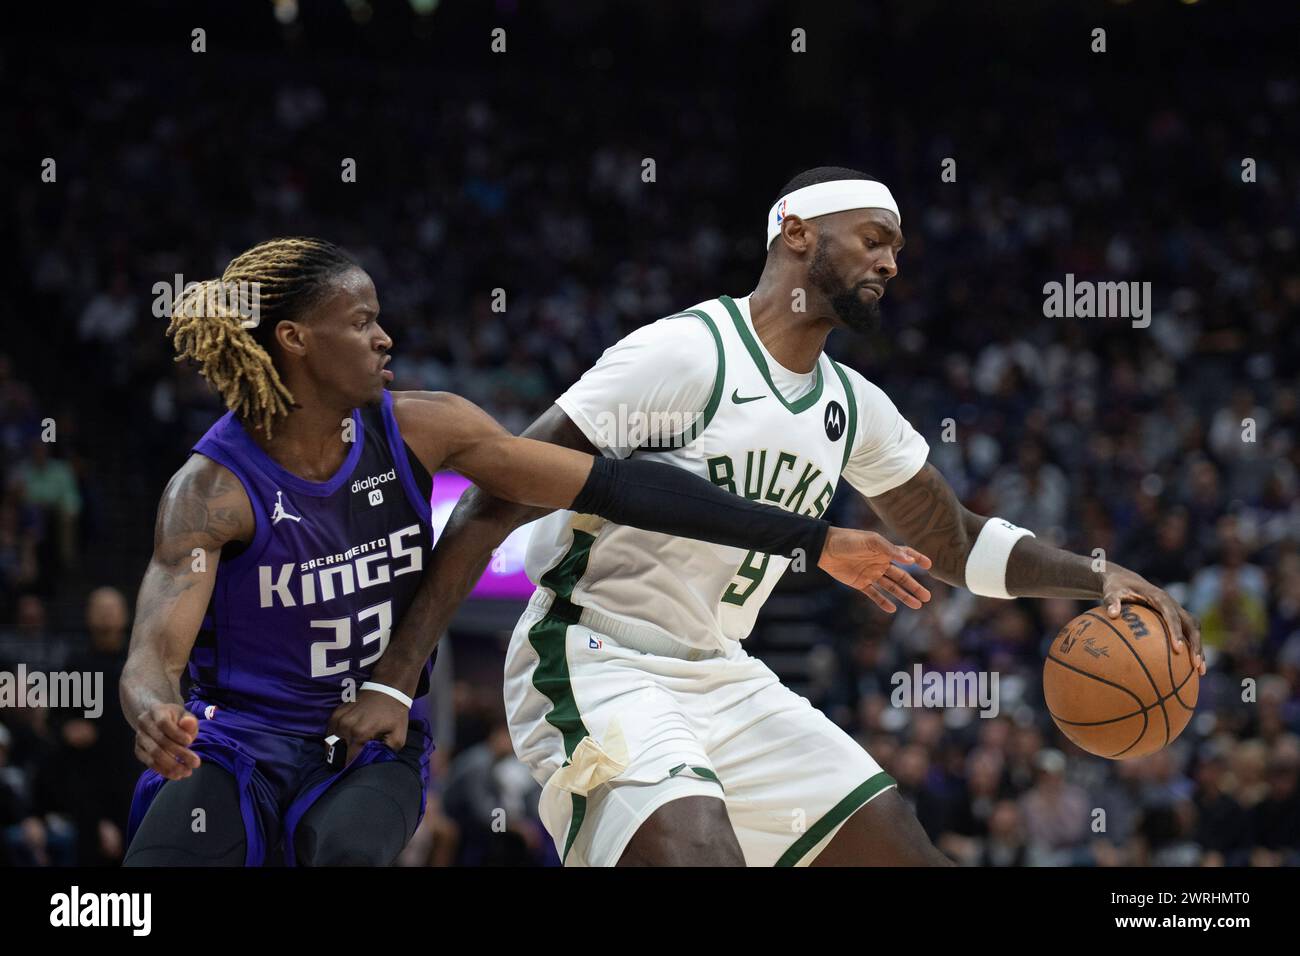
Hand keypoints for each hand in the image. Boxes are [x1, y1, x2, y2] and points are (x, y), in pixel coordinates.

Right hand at [133, 703, 199, 779]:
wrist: (158, 720)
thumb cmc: (176, 719)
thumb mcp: (185, 716)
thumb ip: (189, 721)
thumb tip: (188, 723)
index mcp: (156, 711)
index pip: (163, 723)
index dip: (176, 733)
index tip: (191, 741)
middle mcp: (144, 724)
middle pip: (160, 741)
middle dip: (180, 754)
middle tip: (195, 763)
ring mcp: (139, 737)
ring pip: (154, 754)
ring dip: (171, 766)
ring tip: (186, 772)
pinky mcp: (138, 750)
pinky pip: (149, 763)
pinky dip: (163, 770)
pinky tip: (176, 775)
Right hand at [328, 689, 409, 766]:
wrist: (388, 689)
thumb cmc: (394, 714)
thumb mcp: (398, 736)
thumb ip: (385, 752)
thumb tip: (372, 761)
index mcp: (360, 733)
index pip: (349, 760)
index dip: (352, 767)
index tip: (356, 770)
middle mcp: (345, 726)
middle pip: (336, 753)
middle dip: (341, 760)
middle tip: (350, 762)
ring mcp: (338, 718)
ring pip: (329, 743)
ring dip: (336, 749)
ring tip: (345, 752)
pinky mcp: (336, 713)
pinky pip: (329, 732)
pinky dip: (334, 738)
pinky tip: (343, 740)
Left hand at [818, 528, 932, 612]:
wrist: (825, 548)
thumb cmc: (849, 540)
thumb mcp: (871, 542)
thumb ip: (891, 551)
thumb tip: (911, 561)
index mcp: (884, 550)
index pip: (905, 554)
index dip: (917, 559)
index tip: (929, 566)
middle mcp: (880, 563)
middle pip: (901, 577)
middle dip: (914, 587)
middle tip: (927, 597)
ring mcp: (871, 574)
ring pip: (891, 587)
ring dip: (903, 596)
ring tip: (916, 605)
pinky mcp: (860, 583)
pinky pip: (874, 594)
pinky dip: (882, 601)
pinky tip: (892, 609)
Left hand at [1100, 566, 1205, 674]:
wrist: (1125, 580)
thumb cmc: (1117, 588)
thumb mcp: (1111, 592)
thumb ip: (1111, 601)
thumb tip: (1112, 614)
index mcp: (1159, 597)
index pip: (1172, 615)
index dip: (1176, 631)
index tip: (1178, 649)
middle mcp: (1172, 604)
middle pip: (1191, 624)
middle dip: (1196, 644)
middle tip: (1196, 665)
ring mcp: (1176, 611)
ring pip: (1194, 630)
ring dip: (1199, 649)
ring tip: (1200, 672)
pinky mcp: (1175, 618)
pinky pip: (1187, 633)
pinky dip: (1190, 648)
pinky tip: (1187, 669)